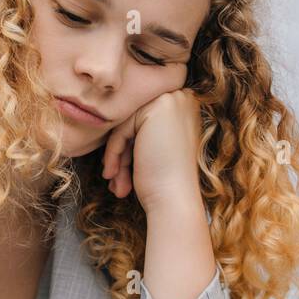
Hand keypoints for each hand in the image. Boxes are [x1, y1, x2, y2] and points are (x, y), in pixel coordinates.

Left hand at [100, 89, 203, 211]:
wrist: (175, 199)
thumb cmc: (165, 182)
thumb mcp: (154, 149)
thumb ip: (141, 131)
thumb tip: (114, 126)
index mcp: (185, 108)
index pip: (143, 123)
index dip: (130, 147)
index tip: (122, 172)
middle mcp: (182, 99)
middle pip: (135, 123)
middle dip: (123, 154)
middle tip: (117, 181)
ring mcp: (171, 101)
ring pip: (126, 126)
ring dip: (118, 158)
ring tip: (117, 184)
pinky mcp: (155, 109)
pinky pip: (122, 129)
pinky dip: (113, 153)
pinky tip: (112, 175)